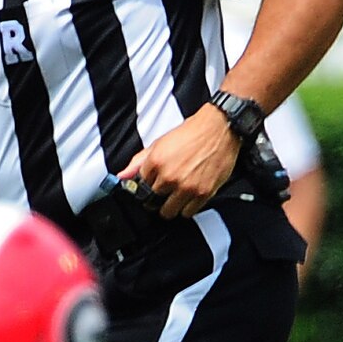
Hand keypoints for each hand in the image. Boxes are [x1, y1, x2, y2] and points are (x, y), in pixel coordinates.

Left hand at [119, 102, 240, 219]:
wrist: (219, 129)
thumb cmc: (192, 133)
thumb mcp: (160, 142)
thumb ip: (139, 161)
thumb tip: (123, 175)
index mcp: (156, 162)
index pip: (141, 186)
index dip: (148, 185)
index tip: (153, 185)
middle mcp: (170, 176)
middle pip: (154, 200)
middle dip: (159, 196)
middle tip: (167, 190)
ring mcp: (186, 186)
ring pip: (169, 211)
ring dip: (171, 206)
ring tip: (177, 196)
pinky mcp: (203, 193)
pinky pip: (188, 212)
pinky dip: (187, 208)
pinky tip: (189, 197)